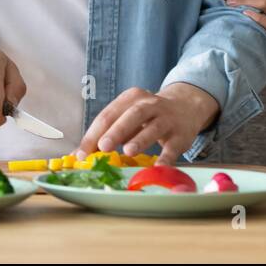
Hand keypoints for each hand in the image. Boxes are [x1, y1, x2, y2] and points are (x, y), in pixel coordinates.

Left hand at [74, 83, 218, 165]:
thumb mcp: (127, 117)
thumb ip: (107, 132)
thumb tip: (80, 154)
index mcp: (130, 98)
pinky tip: (158, 167)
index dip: (93, 134)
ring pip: (153, 127)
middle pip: (131, 115)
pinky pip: (172, 146)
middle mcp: (149, 104)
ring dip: (140, 139)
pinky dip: (166, 157)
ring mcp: (166, 118)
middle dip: (116, 131)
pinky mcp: (180, 135)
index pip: (108, 115)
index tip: (82, 154)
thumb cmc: (147, 116)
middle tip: (103, 146)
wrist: (185, 108)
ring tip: (128, 152)